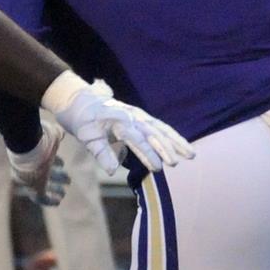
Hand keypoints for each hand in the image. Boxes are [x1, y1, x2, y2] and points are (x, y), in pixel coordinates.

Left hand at [9, 124, 69, 205]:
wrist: (28, 151)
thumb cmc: (40, 141)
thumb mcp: (51, 135)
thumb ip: (56, 134)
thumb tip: (61, 132)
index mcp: (33, 157)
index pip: (43, 161)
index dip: (54, 163)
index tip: (62, 164)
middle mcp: (30, 170)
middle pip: (44, 175)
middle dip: (57, 177)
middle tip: (68, 180)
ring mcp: (31, 180)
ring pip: (44, 187)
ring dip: (55, 189)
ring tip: (64, 192)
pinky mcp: (35, 189)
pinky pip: (42, 198)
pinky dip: (50, 200)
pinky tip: (58, 201)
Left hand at [51, 79, 195, 175]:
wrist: (79, 99)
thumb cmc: (81, 120)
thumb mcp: (86, 137)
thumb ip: (101, 153)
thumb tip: (112, 170)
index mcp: (120, 121)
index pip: (137, 140)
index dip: (148, 154)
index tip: (157, 168)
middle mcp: (133, 117)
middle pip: (153, 134)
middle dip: (166, 149)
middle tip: (176, 163)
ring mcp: (139, 115)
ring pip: (161, 128)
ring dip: (176, 141)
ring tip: (191, 154)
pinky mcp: (141, 116)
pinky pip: (160, 125)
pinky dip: (172, 135)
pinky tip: (182, 144)